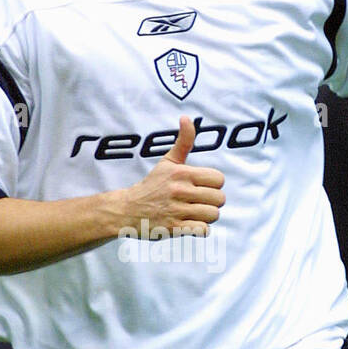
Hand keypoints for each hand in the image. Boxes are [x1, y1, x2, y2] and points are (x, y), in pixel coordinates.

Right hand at [121, 115, 225, 235]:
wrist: (127, 210)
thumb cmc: (152, 185)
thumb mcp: (167, 161)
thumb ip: (183, 141)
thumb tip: (186, 117)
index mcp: (182, 173)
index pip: (219, 179)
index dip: (213, 185)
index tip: (201, 187)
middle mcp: (180, 190)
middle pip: (220, 199)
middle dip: (211, 202)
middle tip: (197, 202)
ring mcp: (177, 210)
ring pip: (213, 215)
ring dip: (206, 216)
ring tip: (193, 213)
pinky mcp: (174, 228)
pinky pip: (203, 230)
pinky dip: (200, 230)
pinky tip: (189, 224)